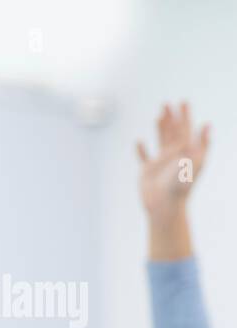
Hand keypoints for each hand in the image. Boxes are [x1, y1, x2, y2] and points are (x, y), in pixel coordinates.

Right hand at [137, 102, 209, 223]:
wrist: (165, 206)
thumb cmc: (180, 186)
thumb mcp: (193, 163)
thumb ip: (198, 143)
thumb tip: (206, 124)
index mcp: (185, 152)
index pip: (185, 129)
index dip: (185, 115)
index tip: (183, 102)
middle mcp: (174, 155)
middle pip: (173, 132)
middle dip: (171, 118)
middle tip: (167, 103)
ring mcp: (160, 163)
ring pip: (160, 141)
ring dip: (159, 128)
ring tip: (158, 116)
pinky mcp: (147, 171)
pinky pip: (144, 158)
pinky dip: (141, 150)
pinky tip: (138, 142)